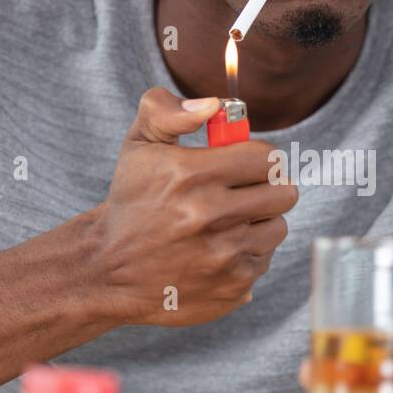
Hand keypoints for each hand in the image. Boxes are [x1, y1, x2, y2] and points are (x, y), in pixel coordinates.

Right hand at [92, 87, 298, 326]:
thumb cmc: (131, 200)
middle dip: (269, 186)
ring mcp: (223, 255)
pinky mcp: (232, 286)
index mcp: (189, 174)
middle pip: (284, 192)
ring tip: (228, 221)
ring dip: (259, 221)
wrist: (107, 268)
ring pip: (278, 226)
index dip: (262, 157)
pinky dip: (248, 253)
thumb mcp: (138, 145)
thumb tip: (212, 105)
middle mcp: (208, 215)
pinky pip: (265, 259)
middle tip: (247, 190)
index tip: (248, 163)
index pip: (267, 158)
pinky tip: (218, 250)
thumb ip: (168, 110)